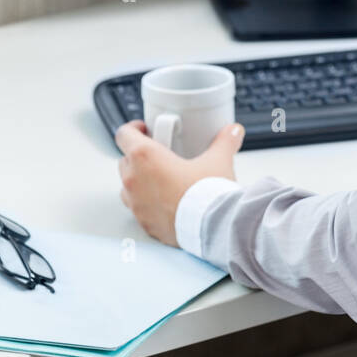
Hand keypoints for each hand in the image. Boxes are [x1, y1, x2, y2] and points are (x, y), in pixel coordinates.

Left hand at [115, 120, 244, 245]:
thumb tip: (233, 131)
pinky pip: (138, 209)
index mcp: (145, 157)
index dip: (132, 129)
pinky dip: (147, 204)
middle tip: (159, 157)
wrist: (212, 228)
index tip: (144, 129)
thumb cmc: (208, 194)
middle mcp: (134, 180)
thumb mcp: (219, 160)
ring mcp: (136, 204)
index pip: (123, 135)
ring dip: (139, 181)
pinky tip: (166, 203)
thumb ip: (225, 141)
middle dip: (137, 157)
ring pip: (127, 186)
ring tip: (160, 181)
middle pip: (124, 160)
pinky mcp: (143, 222)